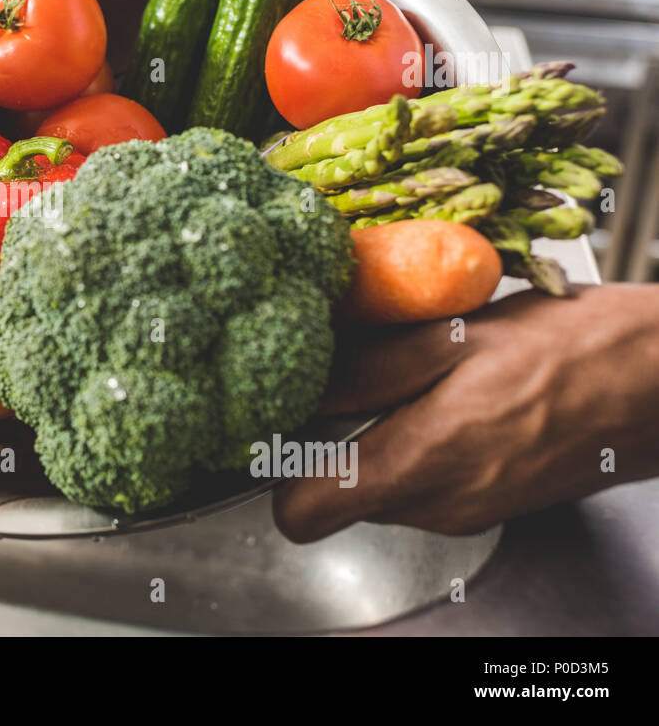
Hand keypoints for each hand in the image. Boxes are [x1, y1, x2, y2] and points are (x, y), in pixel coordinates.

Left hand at [273, 283, 658, 541]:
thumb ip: (366, 371)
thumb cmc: (570, 348)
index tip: (283, 429)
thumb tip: (301, 388)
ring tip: (421, 379)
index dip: (280, 475)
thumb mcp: (453, 337)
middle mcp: (440, 504)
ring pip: (384, 489)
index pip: (303, 514)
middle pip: (341, 497)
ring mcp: (468, 512)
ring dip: (383, 439)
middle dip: (336, 443)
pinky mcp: (491, 506)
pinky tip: (454, 398)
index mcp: (422, 460)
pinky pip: (427, 486)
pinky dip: (423, 446)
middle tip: (360, 380)